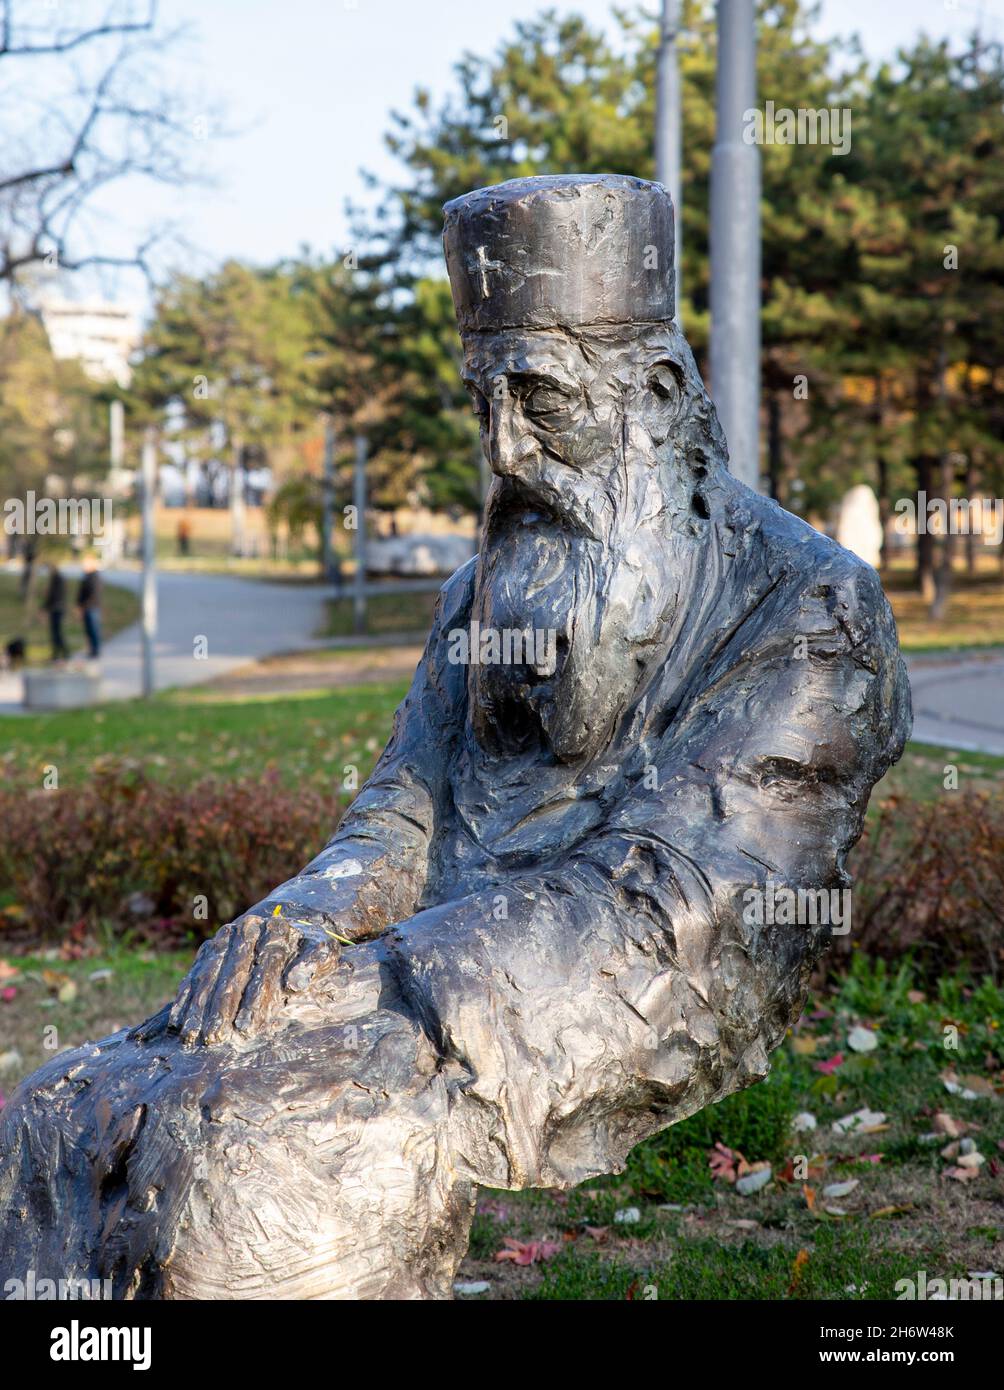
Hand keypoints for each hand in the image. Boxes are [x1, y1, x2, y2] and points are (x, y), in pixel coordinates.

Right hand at [166, 912, 341, 1045]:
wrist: (288, 926)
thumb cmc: (308, 949)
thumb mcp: (323, 952)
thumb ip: (315, 964)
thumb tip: (295, 984)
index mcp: (277, 930)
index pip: (265, 968)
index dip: (256, 1000)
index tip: (248, 1028)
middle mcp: (246, 930)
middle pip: (233, 972)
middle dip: (222, 1009)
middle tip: (215, 1038)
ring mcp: (224, 938)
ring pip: (209, 974)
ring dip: (199, 1007)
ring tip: (194, 1036)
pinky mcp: (209, 948)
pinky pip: (194, 974)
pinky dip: (185, 998)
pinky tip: (178, 1020)